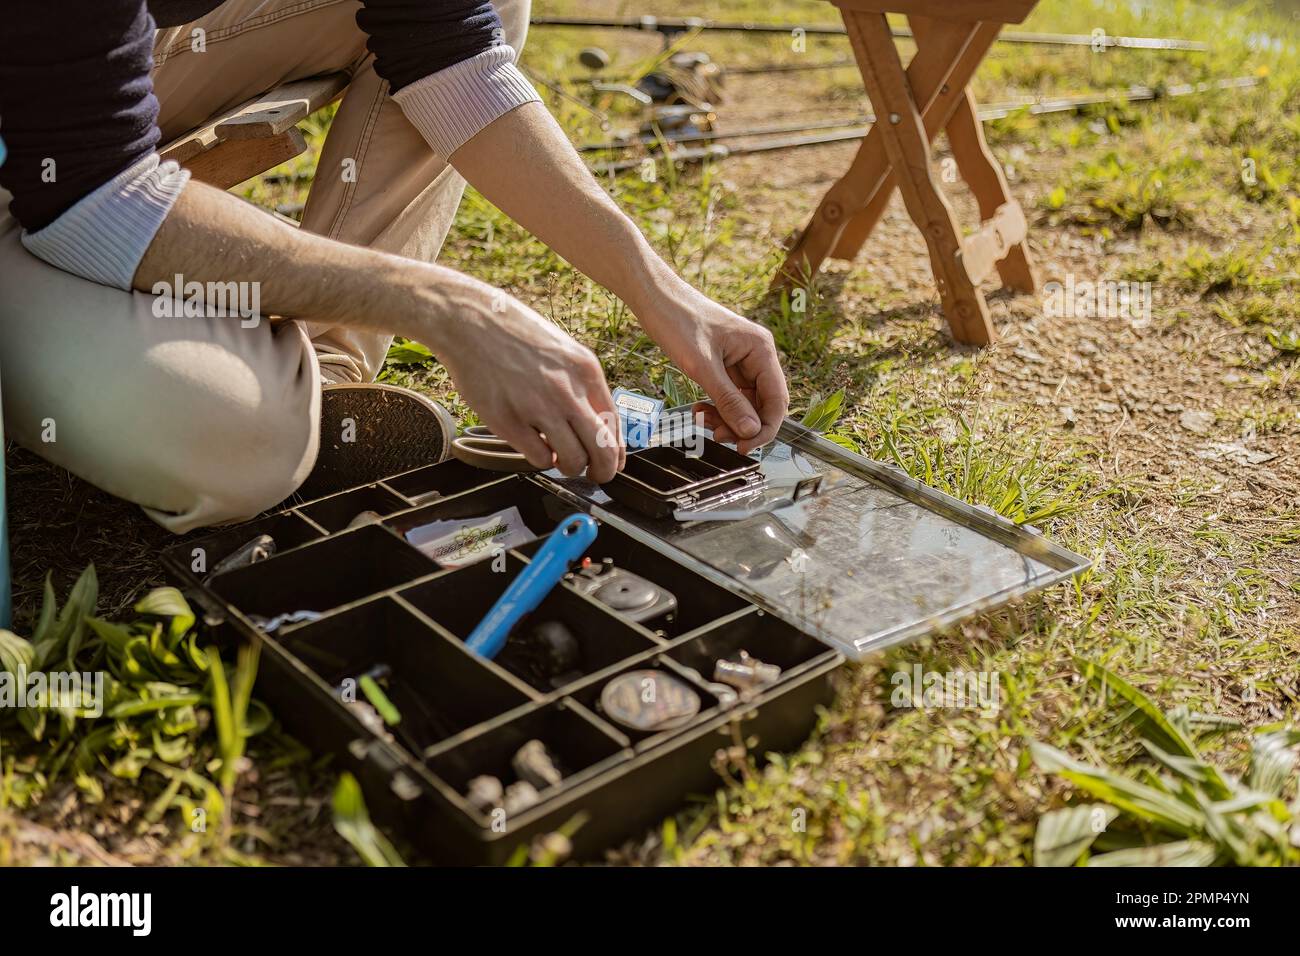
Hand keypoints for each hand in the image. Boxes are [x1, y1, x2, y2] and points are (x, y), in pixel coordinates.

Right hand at [435, 287, 623, 481]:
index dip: (616, 453)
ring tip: (558, 457)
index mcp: (586, 371)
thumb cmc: (516, 334)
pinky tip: (534, 446)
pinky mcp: (508, 422)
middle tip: (594, 474)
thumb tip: (598, 426)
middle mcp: (567, 390)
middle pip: (602, 450)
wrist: (470, 321)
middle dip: (602, 471)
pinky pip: (538, 458)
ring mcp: (537, 407)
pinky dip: (540, 459)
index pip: (616, 425)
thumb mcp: (563, 352)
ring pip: (572, 461)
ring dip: (568, 467)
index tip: (612, 462)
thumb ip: (583, 386)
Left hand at [639, 281, 788, 452]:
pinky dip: (716, 407)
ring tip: (703, 421)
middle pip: (761, 404)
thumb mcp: (702, 366)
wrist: (655, 298)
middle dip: (742, 424)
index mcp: (761, 349)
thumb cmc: (678, 320)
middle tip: (719, 437)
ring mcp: (741, 361)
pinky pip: (729, 395)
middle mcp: (756, 355)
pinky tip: (700, 410)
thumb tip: (750, 430)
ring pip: (744, 403)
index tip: (745, 446)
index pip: (776, 399)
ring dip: (727, 418)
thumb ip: (728, 400)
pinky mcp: (724, 365)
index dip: (765, 428)